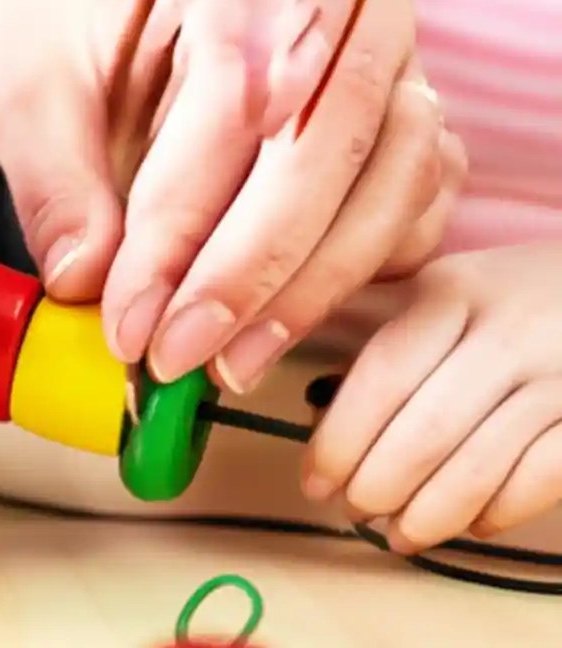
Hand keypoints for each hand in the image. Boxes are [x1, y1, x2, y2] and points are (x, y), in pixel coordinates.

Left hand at [0, 0, 464, 391]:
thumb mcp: (24, 72)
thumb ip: (55, 175)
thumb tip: (86, 283)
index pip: (233, 99)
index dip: (183, 226)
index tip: (131, 315)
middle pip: (330, 144)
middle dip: (250, 272)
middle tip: (177, 352)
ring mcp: (384, 56)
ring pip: (392, 179)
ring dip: (310, 287)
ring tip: (228, 359)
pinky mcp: (393, 117)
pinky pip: (415, 200)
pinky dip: (360, 270)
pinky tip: (283, 321)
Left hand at [304, 244, 561, 551]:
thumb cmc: (507, 297)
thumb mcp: (441, 287)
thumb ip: (375, 326)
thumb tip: (287, 382)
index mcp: (451, 291)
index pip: (381, 377)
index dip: (339, 440)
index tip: (312, 480)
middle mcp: (508, 330)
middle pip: (425, 431)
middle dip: (376, 486)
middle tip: (352, 509)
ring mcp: (560, 377)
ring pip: (479, 467)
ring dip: (427, 515)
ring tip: (398, 534)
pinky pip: (539, 483)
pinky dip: (496, 513)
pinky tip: (468, 524)